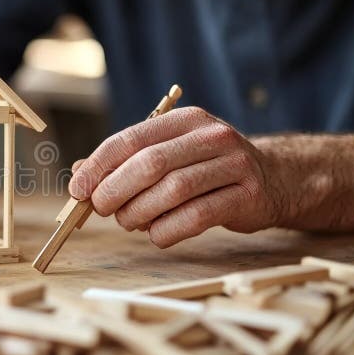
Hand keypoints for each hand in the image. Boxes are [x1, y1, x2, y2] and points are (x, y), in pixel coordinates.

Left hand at [69, 107, 282, 247]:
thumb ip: (126, 162)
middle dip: (116, 189)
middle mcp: (211, 136)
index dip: (99, 165)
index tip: (78, 189)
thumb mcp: (170, 154)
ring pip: (173, 191)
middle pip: (151, 163)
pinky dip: (167, 230)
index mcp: (185, 120)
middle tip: (101, 208)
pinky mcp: (247, 197)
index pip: (131, 138)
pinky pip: (198, 217)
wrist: (275, 179)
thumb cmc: (208, 169)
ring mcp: (233, 165)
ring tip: (129, 222)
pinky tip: (156, 234)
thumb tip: (78, 175)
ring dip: (140, 212)